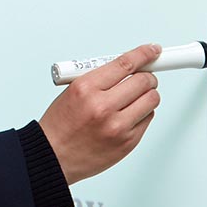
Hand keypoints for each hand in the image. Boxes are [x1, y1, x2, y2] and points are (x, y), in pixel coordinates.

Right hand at [39, 43, 160, 184]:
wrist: (54, 156)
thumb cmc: (61, 124)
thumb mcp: (72, 91)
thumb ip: (100, 78)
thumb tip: (129, 67)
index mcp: (86, 89)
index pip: (125, 64)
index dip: (144, 54)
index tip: (153, 50)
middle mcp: (103, 106)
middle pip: (144, 81)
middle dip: (147, 77)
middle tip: (143, 78)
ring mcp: (117, 126)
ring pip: (152, 100)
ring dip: (147, 95)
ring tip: (134, 98)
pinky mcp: (128, 142)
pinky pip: (148, 119)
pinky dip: (142, 114)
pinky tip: (128, 115)